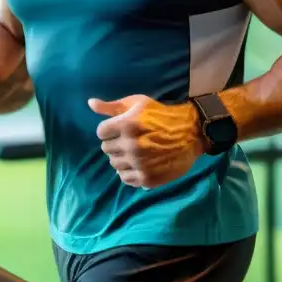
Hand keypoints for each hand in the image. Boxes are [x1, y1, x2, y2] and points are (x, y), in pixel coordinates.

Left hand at [88, 95, 204, 188]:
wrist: (190, 133)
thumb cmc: (161, 115)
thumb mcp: (138, 103)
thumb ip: (112, 106)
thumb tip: (90, 103)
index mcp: (126, 125)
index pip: (101, 132)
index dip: (109, 129)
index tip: (119, 128)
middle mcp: (130, 145)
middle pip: (106, 149)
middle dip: (114, 143)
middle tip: (128, 140)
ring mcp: (138, 163)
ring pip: (114, 164)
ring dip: (120, 158)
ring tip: (133, 151)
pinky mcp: (147, 178)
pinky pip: (125, 178)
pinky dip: (128, 172)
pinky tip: (137, 164)